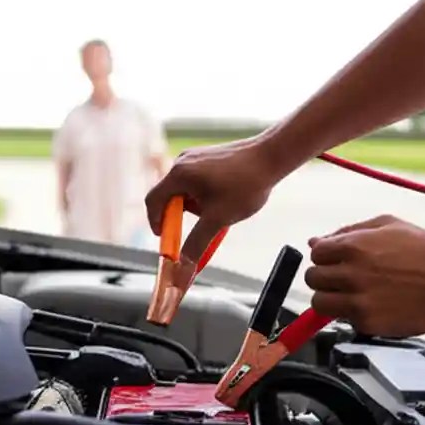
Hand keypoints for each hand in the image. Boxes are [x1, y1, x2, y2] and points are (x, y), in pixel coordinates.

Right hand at [145, 136, 287, 260]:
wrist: (271, 157)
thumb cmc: (245, 185)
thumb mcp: (218, 220)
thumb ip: (196, 243)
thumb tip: (182, 267)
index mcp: (179, 174)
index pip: (152, 201)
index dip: (156, 223)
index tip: (167, 239)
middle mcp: (182, 162)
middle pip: (168, 195)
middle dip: (181, 216)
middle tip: (199, 229)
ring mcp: (195, 157)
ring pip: (183, 189)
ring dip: (195, 207)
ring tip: (219, 212)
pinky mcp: (207, 156)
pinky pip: (195, 180)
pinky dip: (203, 196)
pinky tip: (224, 200)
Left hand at [305, 215, 424, 337]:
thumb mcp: (388, 225)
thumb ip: (348, 231)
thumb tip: (317, 242)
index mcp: (353, 246)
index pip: (315, 254)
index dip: (326, 257)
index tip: (337, 262)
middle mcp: (351, 274)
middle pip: (312, 279)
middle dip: (326, 278)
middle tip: (345, 280)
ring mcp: (358, 301)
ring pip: (319, 303)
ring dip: (331, 299)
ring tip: (352, 296)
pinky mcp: (367, 323)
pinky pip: (344, 320)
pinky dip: (354, 315)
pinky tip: (375, 306)